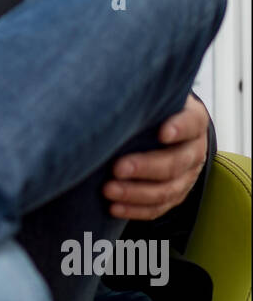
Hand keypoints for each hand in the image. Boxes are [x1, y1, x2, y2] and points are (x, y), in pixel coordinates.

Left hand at [102, 93, 210, 221]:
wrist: (168, 130)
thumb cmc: (154, 109)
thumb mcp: (154, 96)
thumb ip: (141, 96)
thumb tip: (105, 89)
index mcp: (193, 120)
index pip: (191, 123)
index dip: (179, 128)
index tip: (162, 133)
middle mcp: (195, 149)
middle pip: (176, 162)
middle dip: (146, 167)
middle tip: (117, 167)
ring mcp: (188, 176)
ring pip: (167, 190)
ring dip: (136, 193)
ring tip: (109, 190)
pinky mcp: (175, 195)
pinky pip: (158, 208)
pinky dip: (135, 210)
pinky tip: (114, 208)